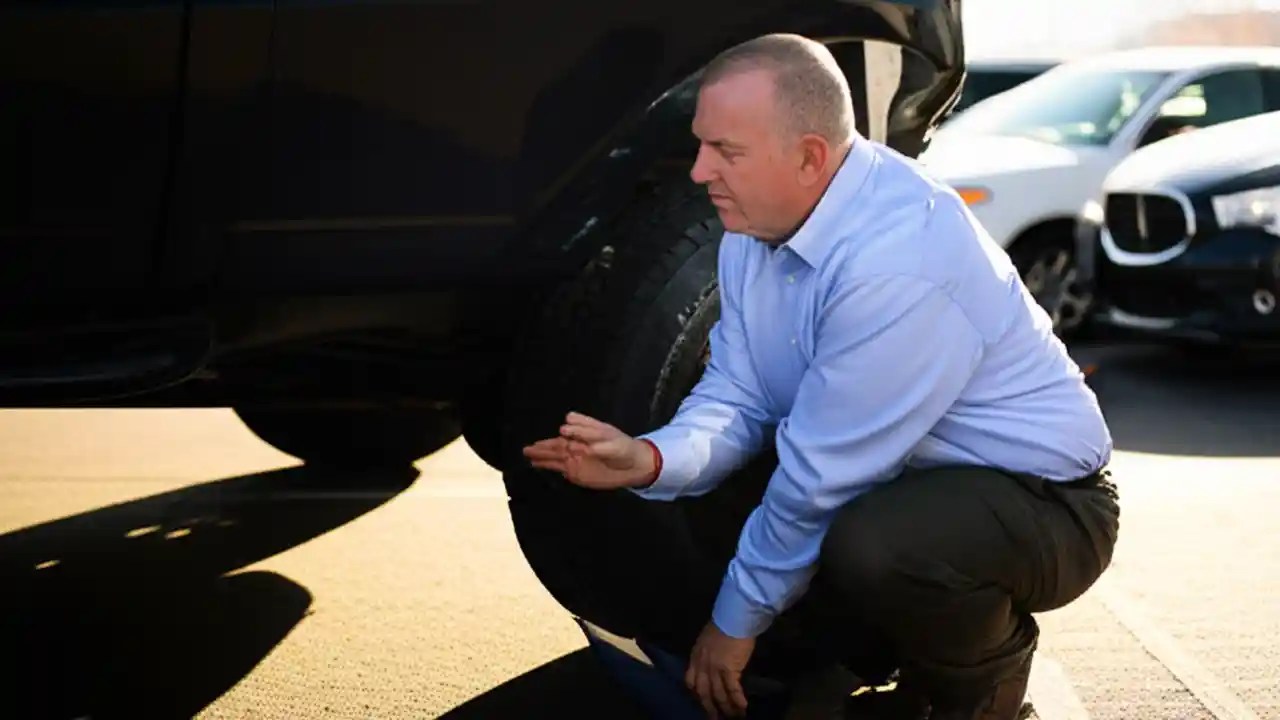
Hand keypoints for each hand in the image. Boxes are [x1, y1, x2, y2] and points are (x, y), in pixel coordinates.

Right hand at [522, 412, 655, 489]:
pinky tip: (537, 464)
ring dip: (542, 455)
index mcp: (587, 433)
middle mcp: (578, 444)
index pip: (575, 430)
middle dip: (544, 445)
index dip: (571, 430)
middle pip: (558, 443)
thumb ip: (602, 447)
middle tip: (528, 447)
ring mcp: (576, 458)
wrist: (633, 465)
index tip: (564, 431)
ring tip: (527, 453)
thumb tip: (588, 448)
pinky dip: (548, 466)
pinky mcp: (576, 471)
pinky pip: (560, 468)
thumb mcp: (616, 446)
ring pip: (555, 456)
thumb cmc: (625, 450)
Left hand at [686, 621, 753, 718]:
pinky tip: (743, 707)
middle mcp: (702, 665)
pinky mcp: (729, 669)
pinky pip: (732, 690)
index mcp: (696, 656)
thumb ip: (708, 651)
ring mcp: (714, 668)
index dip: (695, 693)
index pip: (690, 680)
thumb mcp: (708, 638)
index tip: (702, 701)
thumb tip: (715, 660)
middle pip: (703, 692)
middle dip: (709, 708)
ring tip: (733, 717)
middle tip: (715, 718)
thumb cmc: (724, 623)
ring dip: (725, 708)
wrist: (734, 617)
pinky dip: (737, 700)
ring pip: (718, 694)